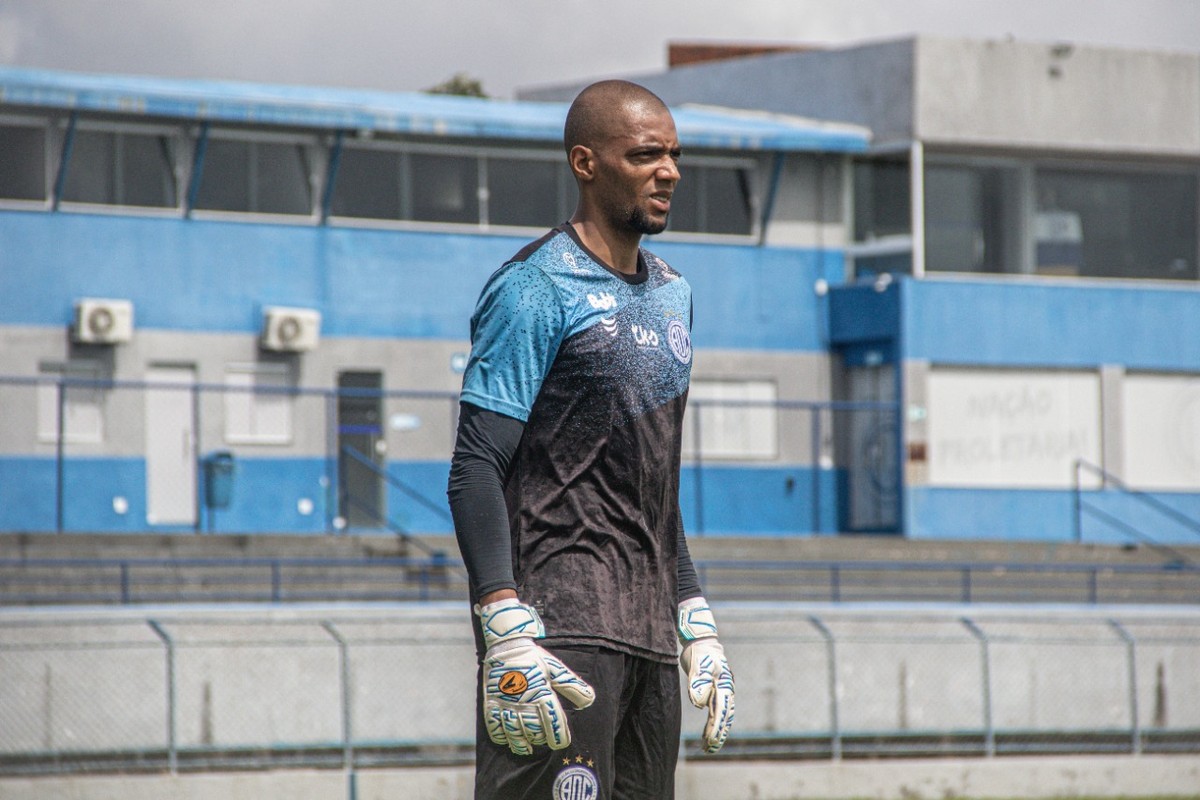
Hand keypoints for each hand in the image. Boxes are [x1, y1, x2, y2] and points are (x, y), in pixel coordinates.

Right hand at [477, 598, 594, 754]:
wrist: (506, 644)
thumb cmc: (534, 659)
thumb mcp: (555, 669)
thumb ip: (572, 685)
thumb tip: (589, 701)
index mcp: (542, 691)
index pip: (553, 720)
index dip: (559, 736)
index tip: (561, 743)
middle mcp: (524, 699)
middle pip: (534, 730)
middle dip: (541, 739)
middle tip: (544, 741)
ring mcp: (506, 702)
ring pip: (514, 732)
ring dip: (521, 743)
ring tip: (527, 747)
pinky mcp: (491, 702)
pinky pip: (494, 726)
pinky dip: (501, 737)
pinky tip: (508, 740)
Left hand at [678, 597, 734, 752]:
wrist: (701, 640)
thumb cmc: (700, 651)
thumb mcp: (698, 664)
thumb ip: (698, 683)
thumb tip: (699, 705)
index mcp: (724, 684)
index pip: (721, 710)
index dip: (717, 727)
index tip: (711, 741)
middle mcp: (725, 690)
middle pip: (724, 716)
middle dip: (718, 734)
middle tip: (709, 749)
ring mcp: (721, 691)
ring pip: (722, 716)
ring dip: (716, 732)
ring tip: (708, 747)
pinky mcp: (714, 691)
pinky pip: (716, 711)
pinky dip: (713, 724)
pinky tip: (708, 733)